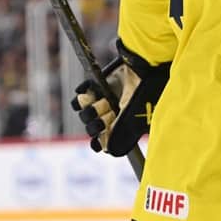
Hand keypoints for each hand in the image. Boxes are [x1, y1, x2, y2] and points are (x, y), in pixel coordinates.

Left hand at [70, 40, 168, 156]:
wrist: (139, 71)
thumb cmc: (141, 95)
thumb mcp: (131, 117)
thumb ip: (116, 133)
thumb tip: (105, 149)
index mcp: (120, 123)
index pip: (102, 138)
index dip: (98, 139)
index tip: (98, 140)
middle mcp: (111, 112)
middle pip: (92, 126)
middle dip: (97, 122)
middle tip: (109, 113)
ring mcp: (102, 100)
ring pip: (85, 113)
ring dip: (92, 108)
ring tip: (104, 101)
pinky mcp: (95, 88)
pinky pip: (79, 97)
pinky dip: (82, 95)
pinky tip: (89, 92)